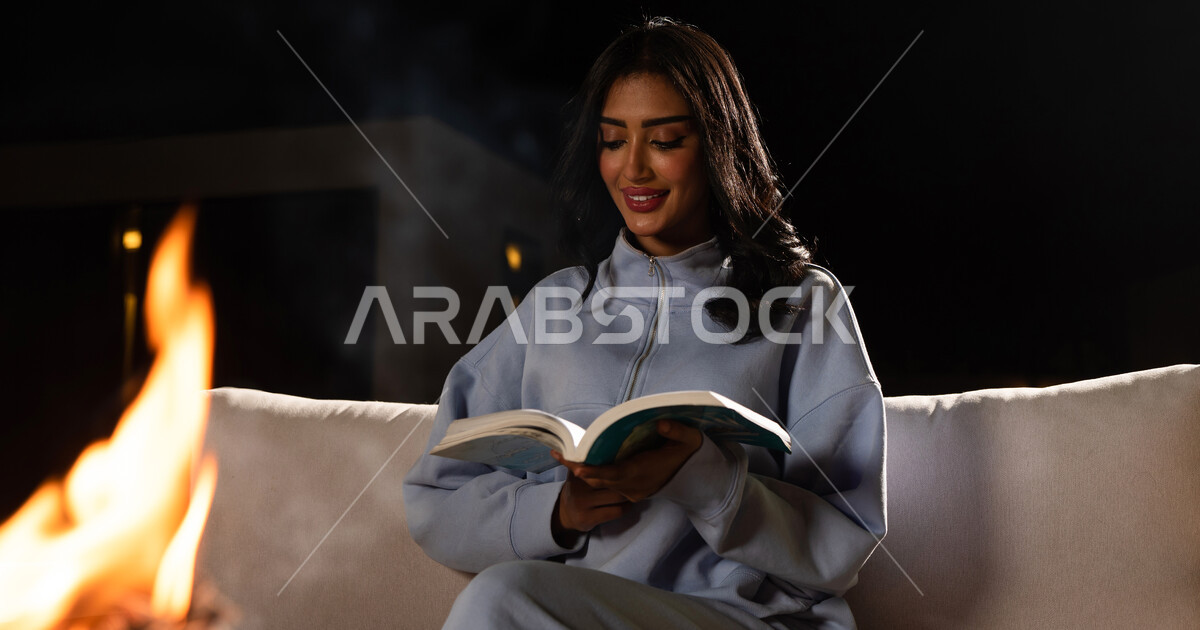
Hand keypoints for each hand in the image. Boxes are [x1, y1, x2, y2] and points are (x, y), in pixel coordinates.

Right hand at [550, 469, 629, 547]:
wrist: (565, 513)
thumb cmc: (578, 489)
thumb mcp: (577, 473)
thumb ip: (586, 462)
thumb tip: (604, 445)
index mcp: (577, 473)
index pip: (598, 466)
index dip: (614, 464)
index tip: (625, 462)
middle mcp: (578, 488)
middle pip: (611, 481)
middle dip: (624, 480)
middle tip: (634, 476)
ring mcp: (583, 504)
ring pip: (616, 497)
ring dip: (627, 494)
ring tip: (632, 489)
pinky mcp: (589, 518)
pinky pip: (616, 511)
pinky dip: (626, 507)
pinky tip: (627, 504)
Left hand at [552, 419, 702, 502]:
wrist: (696, 480)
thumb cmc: (690, 455)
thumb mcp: (691, 441)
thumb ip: (678, 432)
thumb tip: (661, 423)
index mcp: (643, 472)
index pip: (614, 473)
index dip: (595, 471)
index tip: (577, 467)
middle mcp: (633, 485)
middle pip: (600, 480)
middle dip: (578, 468)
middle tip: (558, 453)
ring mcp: (630, 491)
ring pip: (601, 482)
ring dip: (582, 471)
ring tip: (562, 454)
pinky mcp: (629, 491)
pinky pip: (607, 484)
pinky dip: (593, 474)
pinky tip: (580, 461)